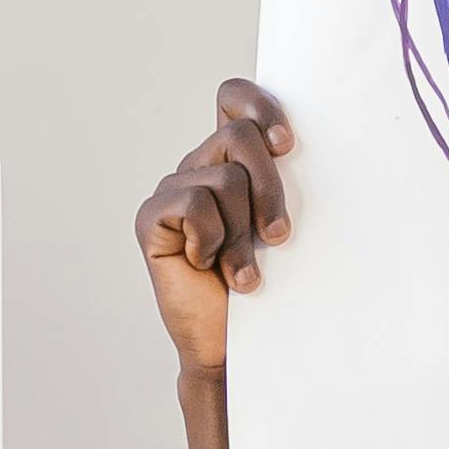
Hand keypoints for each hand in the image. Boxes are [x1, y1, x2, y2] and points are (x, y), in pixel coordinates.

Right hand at [136, 84, 293, 374]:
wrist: (235, 349)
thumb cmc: (269, 291)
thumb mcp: (283, 228)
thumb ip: (285, 183)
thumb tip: (297, 147)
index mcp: (229, 160)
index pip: (232, 99)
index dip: (258, 105)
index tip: (288, 145)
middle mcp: (197, 167)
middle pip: (239, 138)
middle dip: (270, 188)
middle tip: (279, 236)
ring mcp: (172, 191)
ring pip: (225, 180)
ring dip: (243, 234)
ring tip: (242, 271)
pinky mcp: (151, 219)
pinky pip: (194, 206)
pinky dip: (212, 241)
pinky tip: (209, 267)